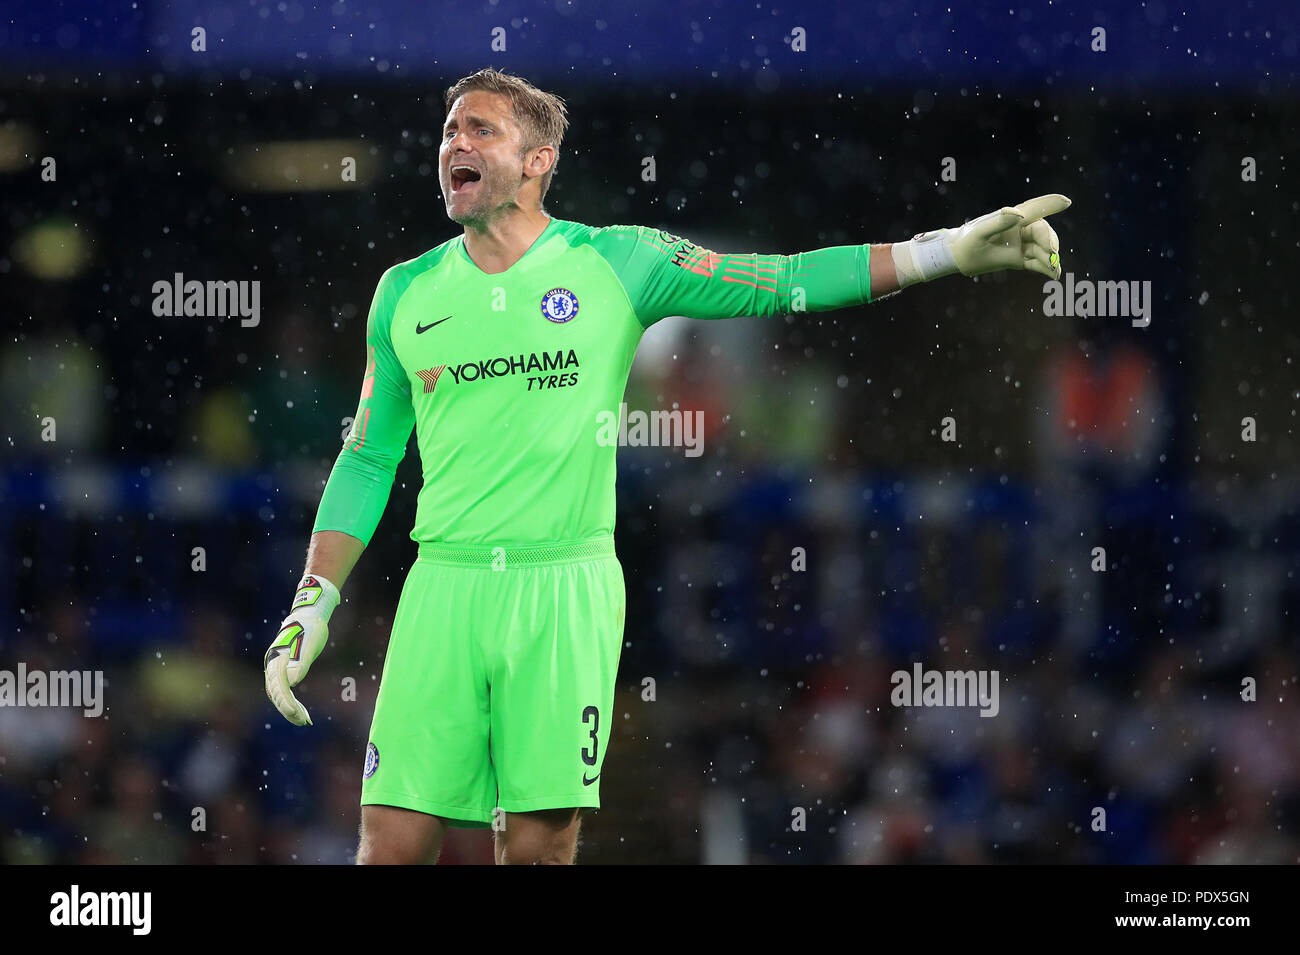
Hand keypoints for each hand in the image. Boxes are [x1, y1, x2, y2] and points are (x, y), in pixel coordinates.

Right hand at [263, 574, 339, 725]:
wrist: (310, 614)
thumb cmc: (312, 628)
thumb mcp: (310, 645)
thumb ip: (301, 663)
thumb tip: (292, 682)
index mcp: (276, 659)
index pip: (279, 686)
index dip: (287, 702)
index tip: (297, 715)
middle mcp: (273, 665)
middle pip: (276, 693)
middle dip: (288, 709)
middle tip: (304, 722)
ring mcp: (277, 667)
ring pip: (279, 693)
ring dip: (289, 708)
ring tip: (304, 720)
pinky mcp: (284, 669)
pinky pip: (284, 689)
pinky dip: (291, 701)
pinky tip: (300, 710)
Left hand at [949, 194, 1069, 278]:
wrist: (959, 257)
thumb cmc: (967, 240)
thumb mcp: (979, 232)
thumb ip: (998, 222)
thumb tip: (1018, 214)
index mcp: (1012, 217)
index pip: (1035, 209)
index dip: (1051, 204)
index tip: (1066, 201)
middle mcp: (1020, 229)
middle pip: (1043, 232)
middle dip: (1050, 240)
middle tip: (1051, 252)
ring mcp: (1022, 244)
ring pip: (1043, 248)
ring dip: (1050, 257)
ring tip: (1054, 267)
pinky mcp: (1020, 259)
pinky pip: (1037, 263)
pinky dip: (1047, 269)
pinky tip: (1054, 276)